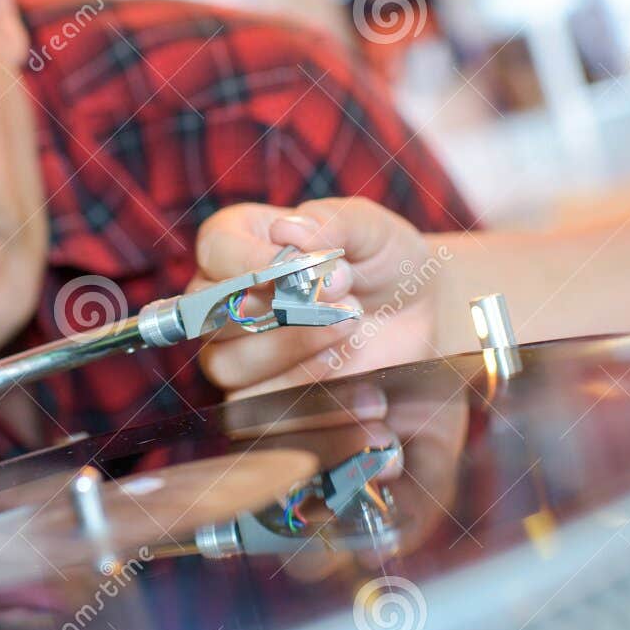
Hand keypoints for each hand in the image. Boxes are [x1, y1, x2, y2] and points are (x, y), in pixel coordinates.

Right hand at [192, 197, 444, 397]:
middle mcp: (225, 296)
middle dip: (278, 307)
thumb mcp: (370, 229)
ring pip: (228, 363)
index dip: (251, 261)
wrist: (415, 314)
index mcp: (240, 240)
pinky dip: (304, 388)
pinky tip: (345, 365)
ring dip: (292, 347)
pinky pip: (257, 407)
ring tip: (350, 326)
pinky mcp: (260, 397)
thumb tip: (288, 231)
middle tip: (340, 297)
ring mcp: (237, 351)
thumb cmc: (382, 260)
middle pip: (213, 312)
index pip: (216, 249)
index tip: (303, 268)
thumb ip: (332, 222)